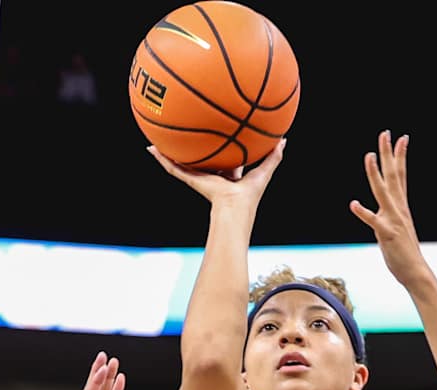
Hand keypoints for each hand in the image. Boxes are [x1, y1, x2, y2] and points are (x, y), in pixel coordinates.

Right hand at [147, 139, 286, 213]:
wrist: (234, 207)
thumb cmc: (250, 195)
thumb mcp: (264, 171)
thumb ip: (274, 156)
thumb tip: (284, 139)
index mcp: (228, 175)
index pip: (223, 159)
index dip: (221, 149)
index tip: (218, 137)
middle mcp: (212, 176)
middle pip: (201, 160)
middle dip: (194, 149)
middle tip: (188, 134)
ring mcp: (199, 178)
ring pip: (182, 163)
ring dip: (170, 153)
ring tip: (159, 139)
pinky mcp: (190, 179)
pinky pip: (173, 167)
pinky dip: (162, 159)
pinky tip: (152, 148)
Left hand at [349, 131, 432, 287]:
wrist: (415, 271)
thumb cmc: (403, 252)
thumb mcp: (396, 227)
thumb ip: (388, 215)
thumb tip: (378, 208)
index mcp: (401, 206)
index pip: (401, 175)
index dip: (400, 156)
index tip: (401, 138)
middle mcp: (398, 208)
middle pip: (393, 175)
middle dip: (388, 154)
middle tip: (385, 133)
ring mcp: (393, 219)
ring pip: (383, 191)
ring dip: (375, 173)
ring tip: (369, 156)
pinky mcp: (386, 233)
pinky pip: (373, 221)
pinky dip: (363, 212)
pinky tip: (353, 204)